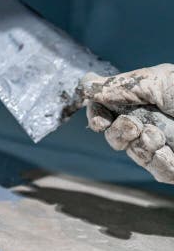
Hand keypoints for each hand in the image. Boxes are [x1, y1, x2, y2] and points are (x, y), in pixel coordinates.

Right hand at [80, 65, 173, 183]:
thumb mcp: (156, 80)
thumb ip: (120, 86)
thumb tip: (85, 86)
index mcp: (142, 100)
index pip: (107, 110)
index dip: (97, 116)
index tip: (99, 120)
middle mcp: (150, 122)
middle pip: (114, 135)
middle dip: (118, 133)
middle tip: (134, 126)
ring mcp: (165, 145)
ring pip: (133, 154)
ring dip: (141, 147)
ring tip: (158, 136)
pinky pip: (157, 170)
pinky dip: (159, 162)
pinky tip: (168, 152)